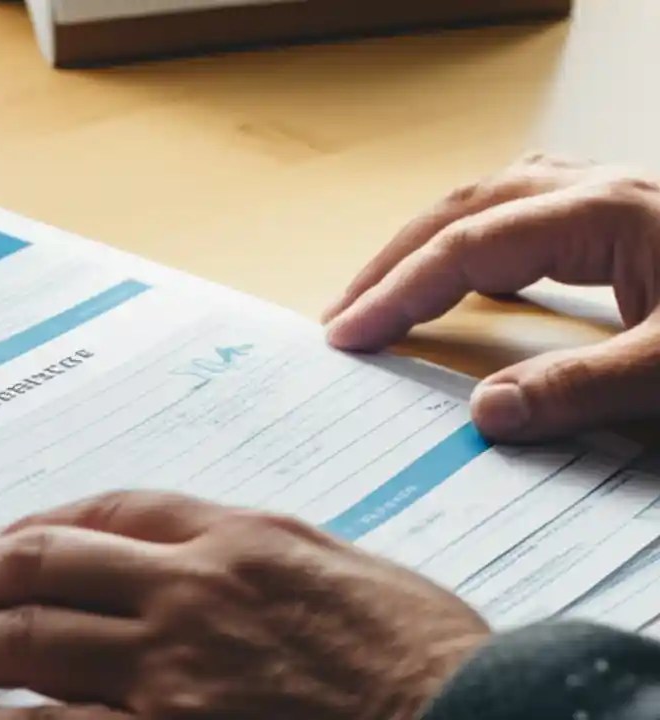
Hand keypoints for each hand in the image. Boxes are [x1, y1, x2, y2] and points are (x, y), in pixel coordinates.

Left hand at [0, 491, 488, 719]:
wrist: (476, 718)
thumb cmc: (427, 655)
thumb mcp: (341, 571)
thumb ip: (257, 558)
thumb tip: (196, 561)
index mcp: (236, 535)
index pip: (109, 509)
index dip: (38, 523)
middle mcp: (190, 587)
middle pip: (43, 566)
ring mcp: (173, 666)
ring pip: (28, 641)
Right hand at [323, 154, 659, 441]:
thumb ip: (583, 388)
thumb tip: (485, 412)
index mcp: (604, 212)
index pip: (468, 247)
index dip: (399, 291)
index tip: (350, 333)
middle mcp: (599, 190)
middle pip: (464, 211)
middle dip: (393, 264)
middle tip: (343, 315)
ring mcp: (613, 196)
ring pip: (491, 203)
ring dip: (429, 245)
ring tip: (388, 289)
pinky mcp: (627, 216)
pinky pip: (526, 214)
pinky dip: (478, 242)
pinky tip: (475, 272)